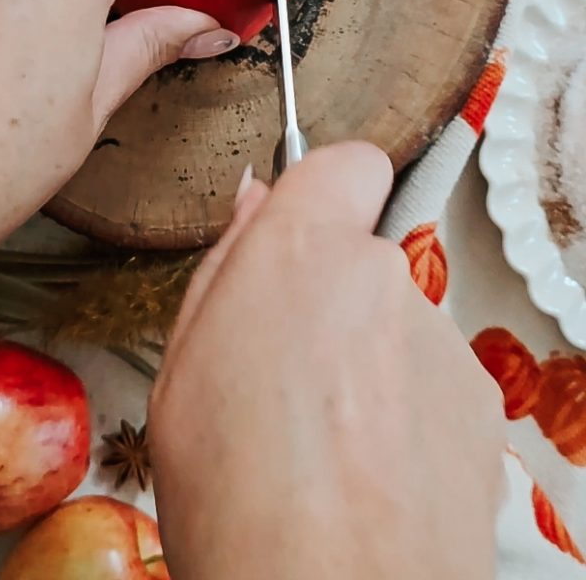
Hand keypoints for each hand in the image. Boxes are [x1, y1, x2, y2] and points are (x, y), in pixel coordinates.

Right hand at [149, 143, 505, 579]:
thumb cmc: (232, 497)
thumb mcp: (180, 371)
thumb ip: (226, 267)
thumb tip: (257, 204)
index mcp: (301, 253)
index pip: (346, 162)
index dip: (323, 193)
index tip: (301, 236)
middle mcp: (382, 277)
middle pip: (361, 257)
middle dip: (329, 298)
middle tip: (284, 378)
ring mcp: (440, 340)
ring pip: (394, 324)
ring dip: (367, 363)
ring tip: (325, 445)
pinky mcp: (478, 401)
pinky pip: (430, 380)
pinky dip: (405, 412)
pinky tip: (370, 472)